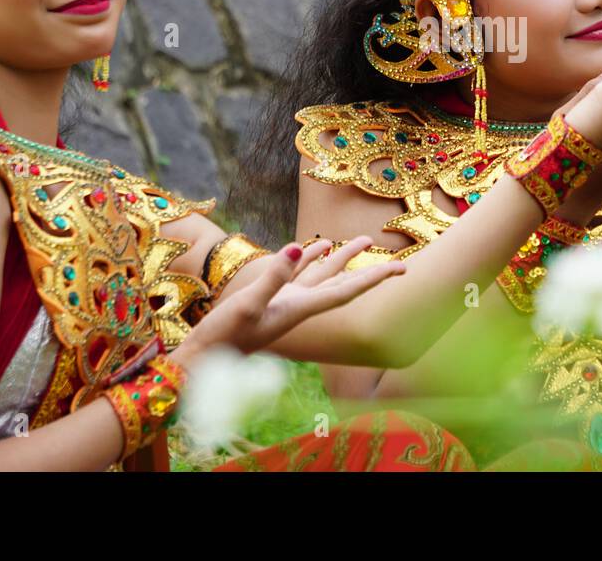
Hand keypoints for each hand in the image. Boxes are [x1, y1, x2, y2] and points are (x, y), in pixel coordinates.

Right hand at [178, 237, 402, 362]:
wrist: (201, 361)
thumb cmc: (223, 338)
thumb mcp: (248, 305)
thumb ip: (274, 277)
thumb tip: (299, 248)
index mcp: (300, 309)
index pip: (346, 291)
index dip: (374, 278)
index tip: (400, 269)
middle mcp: (298, 306)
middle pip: (341, 283)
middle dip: (368, 270)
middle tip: (398, 261)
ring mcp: (283, 303)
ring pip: (320, 276)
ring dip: (340, 259)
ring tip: (361, 241)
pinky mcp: (268, 299)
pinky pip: (294, 275)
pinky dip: (305, 260)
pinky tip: (310, 248)